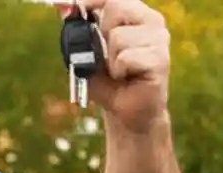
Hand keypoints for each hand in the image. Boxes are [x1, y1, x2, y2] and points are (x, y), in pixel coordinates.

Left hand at [68, 0, 170, 133]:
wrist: (127, 113)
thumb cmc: (108, 82)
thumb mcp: (86, 53)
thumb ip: (76, 29)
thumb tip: (61, 6)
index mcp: (136, 15)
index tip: (75, 6)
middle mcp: (152, 21)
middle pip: (116, 6)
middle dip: (101, 31)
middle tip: (106, 55)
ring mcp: (159, 40)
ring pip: (117, 36)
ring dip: (109, 59)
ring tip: (118, 72)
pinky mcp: (161, 60)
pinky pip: (125, 57)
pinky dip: (118, 71)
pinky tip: (126, 78)